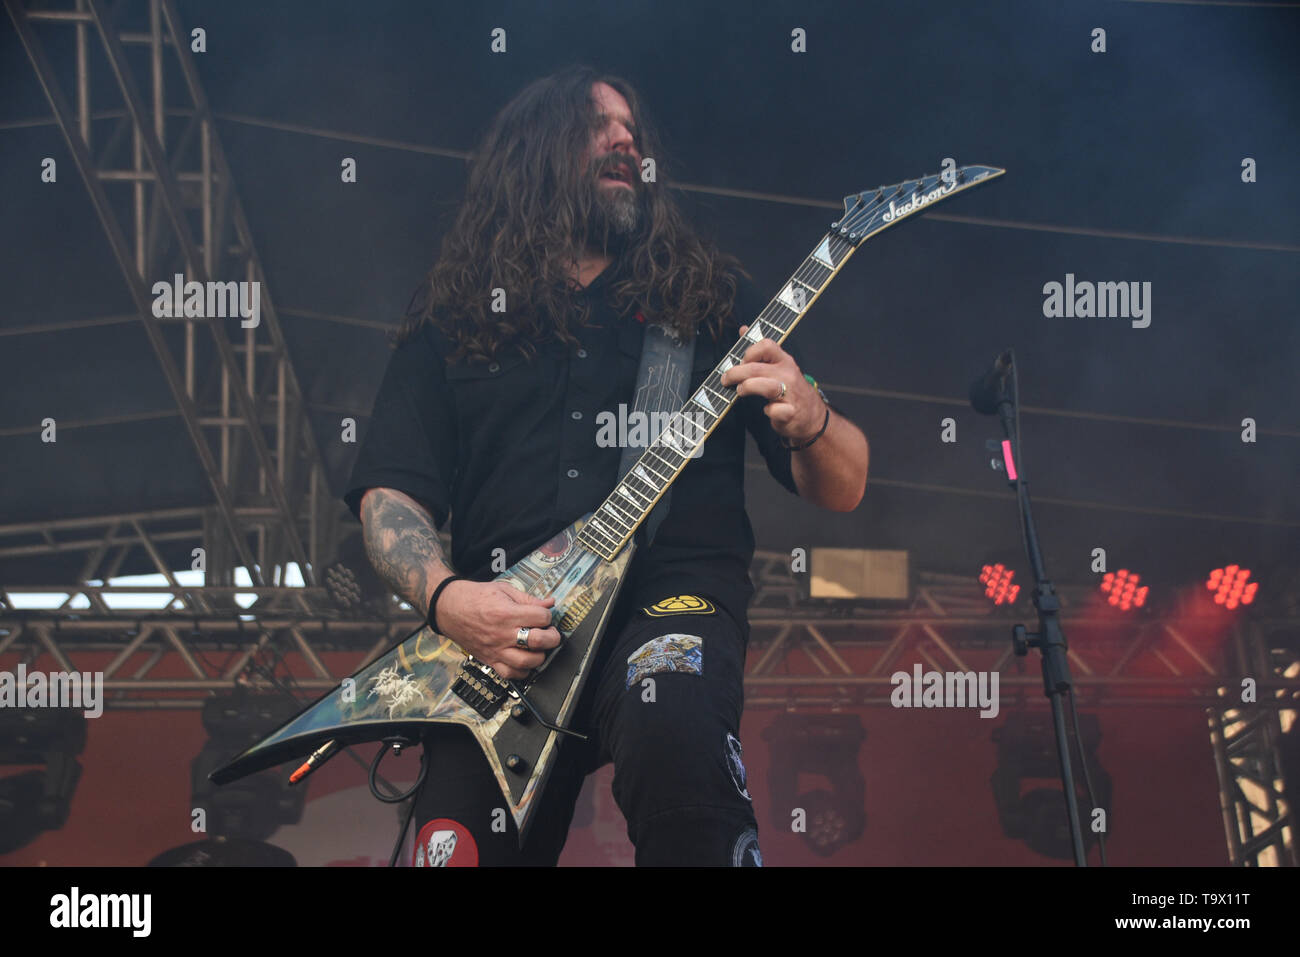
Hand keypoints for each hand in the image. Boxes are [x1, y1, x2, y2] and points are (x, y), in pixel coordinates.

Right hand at [434, 580, 561, 678]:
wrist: (448, 608)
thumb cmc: (474, 597)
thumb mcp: (503, 590)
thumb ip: (528, 598)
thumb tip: (549, 603)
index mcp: (506, 613)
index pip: (541, 618)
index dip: (547, 616)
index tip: (544, 615)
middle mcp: (502, 634)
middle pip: (538, 641)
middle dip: (552, 637)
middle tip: (550, 633)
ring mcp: (496, 649)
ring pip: (527, 662)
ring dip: (539, 656)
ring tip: (538, 648)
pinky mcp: (489, 660)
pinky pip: (511, 674)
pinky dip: (522, 671)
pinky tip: (525, 660)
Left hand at [719, 325, 824, 443]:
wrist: (812, 414)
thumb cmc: (790, 389)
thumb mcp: (778, 366)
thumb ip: (760, 349)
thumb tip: (743, 329)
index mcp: (784, 361)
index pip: (766, 345)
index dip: (748, 352)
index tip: (740, 362)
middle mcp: (788, 374)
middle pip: (757, 368)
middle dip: (736, 373)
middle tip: (726, 379)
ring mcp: (791, 394)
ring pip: (767, 387)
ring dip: (748, 388)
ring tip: (740, 391)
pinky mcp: (791, 412)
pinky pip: (775, 410)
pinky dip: (768, 410)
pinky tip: (766, 409)